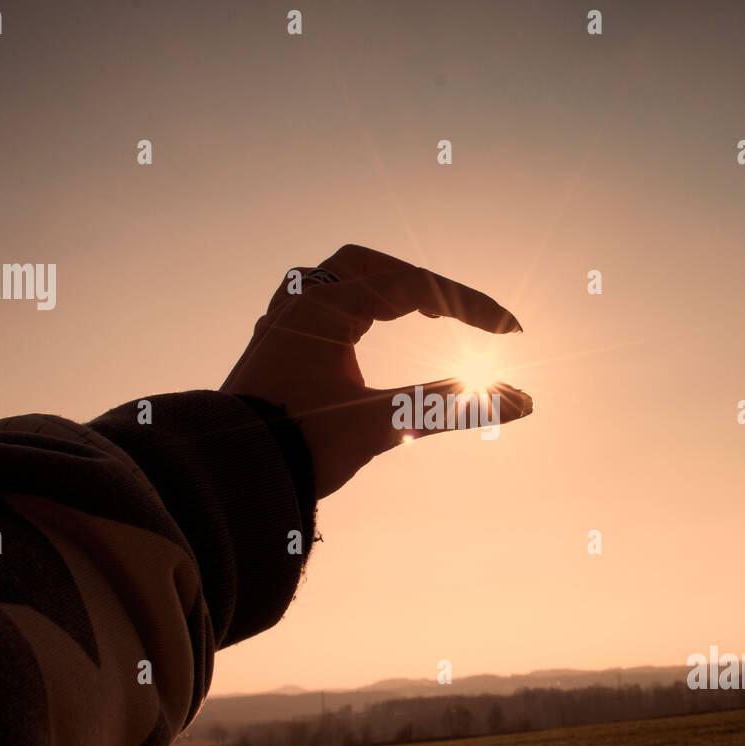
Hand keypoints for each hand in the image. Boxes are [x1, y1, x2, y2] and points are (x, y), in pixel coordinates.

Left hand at [221, 244, 532, 498]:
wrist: (224, 480)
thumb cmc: (299, 447)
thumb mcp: (385, 424)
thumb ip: (453, 407)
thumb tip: (520, 402)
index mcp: (327, 305)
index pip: (415, 286)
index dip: (470, 306)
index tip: (510, 332)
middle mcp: (298, 303)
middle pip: (370, 265)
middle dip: (419, 283)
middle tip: (456, 310)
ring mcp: (278, 324)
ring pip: (334, 279)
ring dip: (377, 288)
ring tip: (412, 310)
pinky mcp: (270, 350)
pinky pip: (312, 306)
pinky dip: (348, 309)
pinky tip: (355, 333)